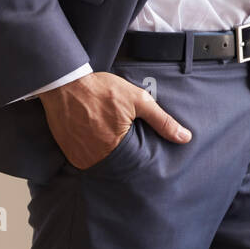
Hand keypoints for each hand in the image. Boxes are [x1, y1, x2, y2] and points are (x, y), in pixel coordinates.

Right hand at [37, 71, 190, 169]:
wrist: (65, 84)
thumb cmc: (102, 90)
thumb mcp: (138, 100)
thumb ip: (161, 120)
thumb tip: (185, 138)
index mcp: (116, 146)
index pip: (137, 162)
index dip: (141, 155)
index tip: (142, 147)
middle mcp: (96, 156)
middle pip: (119, 164)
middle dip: (125, 155)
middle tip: (121, 137)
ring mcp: (81, 157)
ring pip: (102, 163)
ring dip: (108, 154)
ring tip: (108, 136)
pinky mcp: (69, 154)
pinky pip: (87, 159)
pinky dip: (93, 151)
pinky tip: (96, 136)